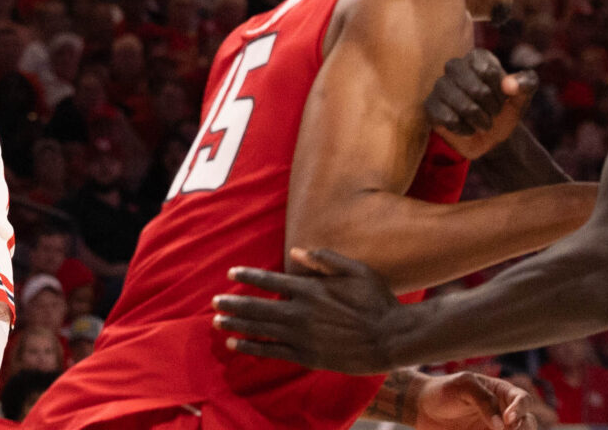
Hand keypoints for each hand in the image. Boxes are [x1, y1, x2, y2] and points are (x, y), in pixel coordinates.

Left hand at [211, 248, 402, 374]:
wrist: (392, 338)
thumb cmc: (377, 301)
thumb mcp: (356, 270)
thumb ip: (325, 259)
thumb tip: (296, 250)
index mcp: (311, 289)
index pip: (270, 280)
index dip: (248, 277)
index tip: (231, 273)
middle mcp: (302, 312)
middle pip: (258, 307)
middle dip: (233, 304)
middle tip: (214, 302)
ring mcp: (303, 336)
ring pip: (261, 330)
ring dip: (237, 325)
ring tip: (217, 322)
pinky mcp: (308, 356)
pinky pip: (273, 351)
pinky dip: (253, 347)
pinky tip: (237, 345)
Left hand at [414, 372, 538, 429]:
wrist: (422, 408)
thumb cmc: (443, 391)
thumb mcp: (464, 387)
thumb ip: (484, 401)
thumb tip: (502, 425)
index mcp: (502, 393)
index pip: (523, 400)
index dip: (521, 410)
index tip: (509, 420)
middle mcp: (504, 413)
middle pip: (527, 423)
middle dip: (523, 429)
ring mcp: (496, 429)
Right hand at [428, 50, 537, 159]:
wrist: (491, 137)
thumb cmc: (504, 111)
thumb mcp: (522, 98)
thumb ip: (526, 84)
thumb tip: (509, 84)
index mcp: (477, 58)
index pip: (487, 70)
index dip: (499, 91)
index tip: (503, 98)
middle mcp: (455, 67)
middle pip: (474, 87)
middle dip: (490, 107)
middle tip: (494, 113)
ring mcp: (440, 86)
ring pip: (461, 104)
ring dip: (479, 120)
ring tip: (484, 124)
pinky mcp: (430, 105)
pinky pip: (447, 118)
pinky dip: (464, 129)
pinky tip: (468, 129)